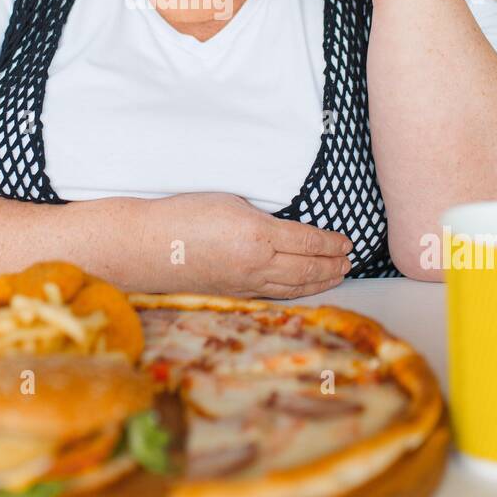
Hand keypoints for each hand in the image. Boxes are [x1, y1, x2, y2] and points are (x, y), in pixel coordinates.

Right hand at [137, 192, 352, 298]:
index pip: (308, 241)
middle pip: (307, 268)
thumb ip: (262, 217)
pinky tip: (303, 288)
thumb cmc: (182, 215)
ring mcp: (246, 283)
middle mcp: (257, 263)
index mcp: (258, 234)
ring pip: (294, 286)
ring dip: (321, 281)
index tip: (346, 242)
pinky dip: (297, 291)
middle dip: (332, 264)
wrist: (147, 247)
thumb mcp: (228, 202)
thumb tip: (282, 229)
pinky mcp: (234, 294)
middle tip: (349, 260)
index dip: (331, 243)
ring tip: (338, 275)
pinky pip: (274, 294)